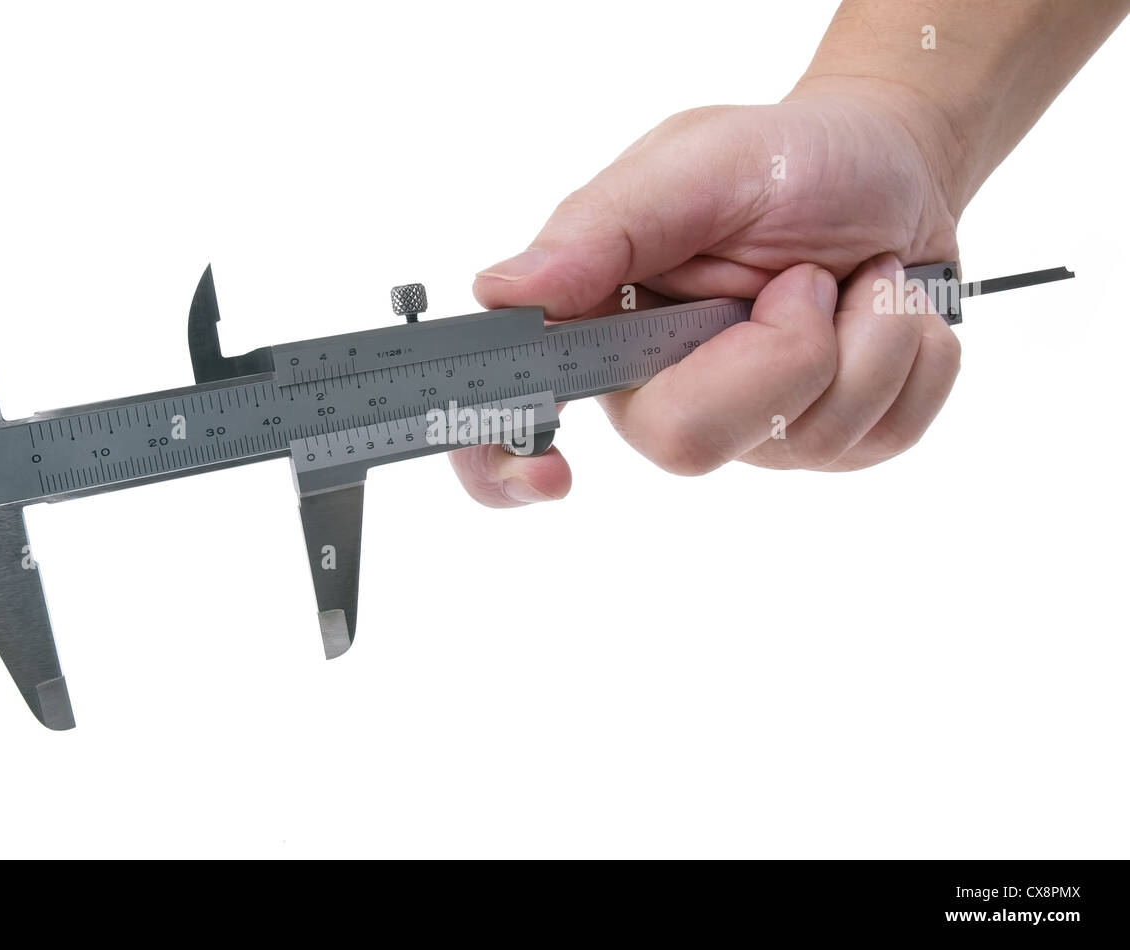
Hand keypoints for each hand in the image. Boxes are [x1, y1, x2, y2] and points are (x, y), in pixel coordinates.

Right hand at [451, 81, 962, 505]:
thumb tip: (504, 291)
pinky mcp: (829, 444)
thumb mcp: (700, 164)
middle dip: (786, 349)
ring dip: (869, 336)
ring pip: (809, 440)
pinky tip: (887, 311)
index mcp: (604, 330)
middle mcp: (665, 393)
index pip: (518, 429)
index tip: (549, 472)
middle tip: (806, 279)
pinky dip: (915, 360)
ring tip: (856, 278)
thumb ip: (605, 226)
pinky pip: (883, 437)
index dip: (511, 468)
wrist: (895, 165)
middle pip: (692, 442)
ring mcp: (751, 431)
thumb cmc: (792, 159)